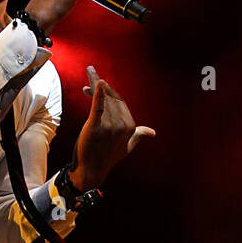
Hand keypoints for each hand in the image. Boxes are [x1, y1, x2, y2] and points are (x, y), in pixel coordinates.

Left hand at [70, 66, 154, 192]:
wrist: (91, 171)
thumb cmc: (108, 158)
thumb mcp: (126, 147)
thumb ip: (138, 135)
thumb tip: (152, 132)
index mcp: (131, 126)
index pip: (120, 102)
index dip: (109, 92)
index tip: (96, 84)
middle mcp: (122, 125)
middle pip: (112, 98)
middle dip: (100, 83)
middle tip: (90, 71)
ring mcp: (109, 127)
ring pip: (103, 100)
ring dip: (95, 84)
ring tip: (89, 72)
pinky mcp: (95, 127)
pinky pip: (97, 107)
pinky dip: (97, 94)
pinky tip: (96, 83)